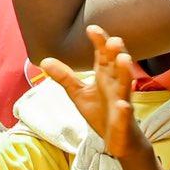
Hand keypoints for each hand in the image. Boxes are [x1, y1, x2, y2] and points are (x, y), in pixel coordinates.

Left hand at [40, 25, 143, 157]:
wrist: (119, 141)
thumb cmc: (101, 112)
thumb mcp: (78, 94)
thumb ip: (65, 77)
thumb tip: (44, 61)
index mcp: (105, 76)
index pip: (103, 54)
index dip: (100, 41)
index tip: (91, 28)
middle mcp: (115, 85)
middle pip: (117, 65)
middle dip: (116, 52)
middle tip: (114, 40)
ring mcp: (122, 102)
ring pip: (125, 85)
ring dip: (125, 72)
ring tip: (124, 59)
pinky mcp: (124, 122)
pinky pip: (125, 115)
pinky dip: (124, 110)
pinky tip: (122, 105)